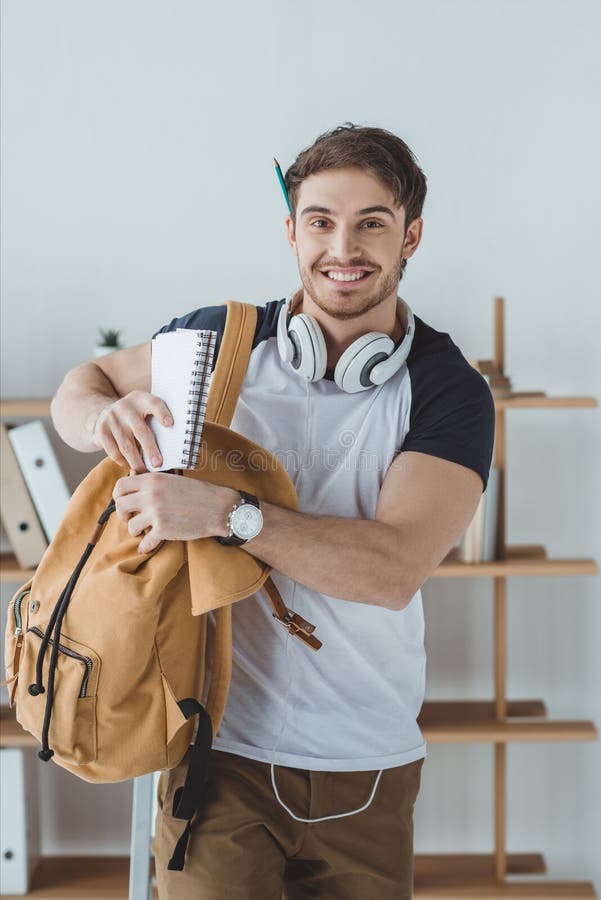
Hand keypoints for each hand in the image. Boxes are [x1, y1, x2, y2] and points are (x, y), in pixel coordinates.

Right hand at [92, 390, 172, 472]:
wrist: (103, 414)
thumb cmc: (134, 417)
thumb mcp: (144, 410)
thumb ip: (156, 420)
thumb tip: (175, 444)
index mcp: (141, 399)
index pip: (154, 403)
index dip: (162, 413)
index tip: (170, 424)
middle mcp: (125, 406)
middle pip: (140, 430)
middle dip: (150, 449)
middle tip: (158, 464)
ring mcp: (111, 418)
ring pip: (126, 444)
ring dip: (136, 461)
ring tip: (144, 470)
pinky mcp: (101, 430)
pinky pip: (113, 451)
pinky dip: (122, 461)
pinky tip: (129, 465)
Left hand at [112, 473, 237, 552]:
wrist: (217, 508)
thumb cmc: (198, 493)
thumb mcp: (172, 480)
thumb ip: (152, 483)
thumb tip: (133, 491)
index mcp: (152, 479)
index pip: (120, 486)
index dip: (118, 496)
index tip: (124, 502)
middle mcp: (150, 495)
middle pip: (120, 506)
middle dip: (123, 514)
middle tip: (131, 518)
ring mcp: (156, 513)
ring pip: (130, 526)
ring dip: (136, 530)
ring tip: (145, 530)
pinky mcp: (163, 530)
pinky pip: (144, 542)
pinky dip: (145, 546)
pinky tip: (147, 545)